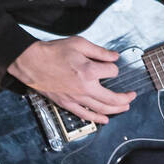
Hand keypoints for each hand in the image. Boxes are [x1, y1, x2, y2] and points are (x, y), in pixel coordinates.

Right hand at [7, 35, 135, 124]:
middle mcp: (85, 87)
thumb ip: (99, 51)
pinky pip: (85, 115)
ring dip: (116, 110)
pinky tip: (104, 119)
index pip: (112, 72)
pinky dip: (97, 119)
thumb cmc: (53, 52)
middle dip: (125, 98)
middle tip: (132, 96)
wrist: (32, 63)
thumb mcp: (79, 44)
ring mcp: (76, 98)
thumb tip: (115, 57)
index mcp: (89, 71)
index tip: (110, 64)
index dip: (113, 67)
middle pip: (112, 98)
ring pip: (101, 109)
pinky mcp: (67, 103)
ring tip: (124, 108)